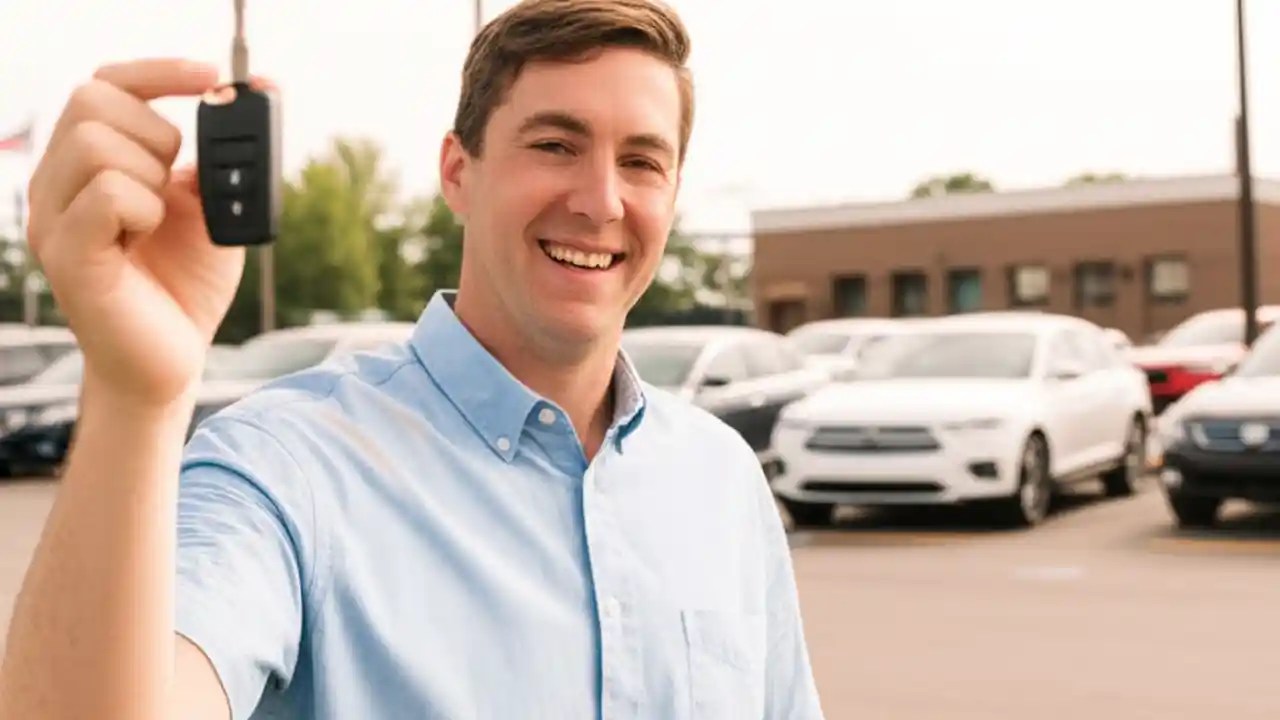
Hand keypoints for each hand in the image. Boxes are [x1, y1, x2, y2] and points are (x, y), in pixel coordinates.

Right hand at [27, 58, 272, 407]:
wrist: (174, 362)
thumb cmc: (185, 287)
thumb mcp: (210, 209)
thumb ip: (218, 157)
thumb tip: (256, 92)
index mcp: (86, 166)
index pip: (102, 86)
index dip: (155, 70)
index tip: (210, 75)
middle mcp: (57, 186)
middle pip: (91, 102)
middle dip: (154, 132)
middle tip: (172, 185)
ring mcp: (54, 220)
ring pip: (97, 145)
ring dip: (151, 178)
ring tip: (156, 223)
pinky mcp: (69, 256)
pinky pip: (107, 195)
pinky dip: (144, 210)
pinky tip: (145, 239)